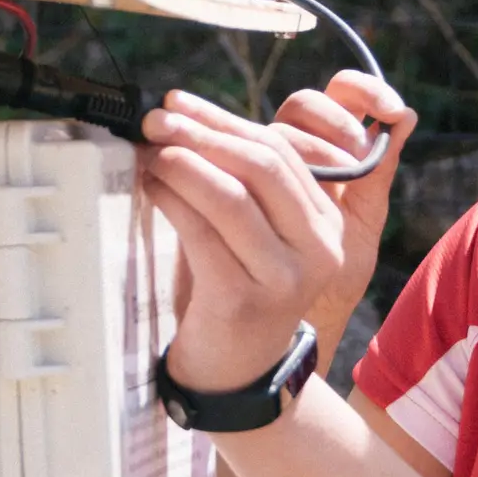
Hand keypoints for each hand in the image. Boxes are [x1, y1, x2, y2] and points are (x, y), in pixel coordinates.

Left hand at [141, 75, 412, 392]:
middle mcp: (319, 250)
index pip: (281, 152)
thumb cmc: (234, 291)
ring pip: (232, 195)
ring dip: (183, 163)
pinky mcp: (245, 300)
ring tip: (150, 151)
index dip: (225, 119)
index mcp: (328, 226)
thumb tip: (180, 121)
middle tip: (156, 120)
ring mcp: (285, 278)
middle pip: (263, 166)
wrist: (232, 373)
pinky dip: (172, 200)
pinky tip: (150, 187)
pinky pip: (203, 232)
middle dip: (202, 133)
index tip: (179, 103)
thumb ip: (238, 184)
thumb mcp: (251, 235)